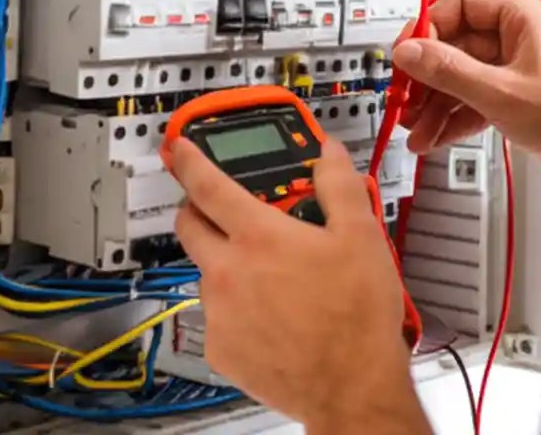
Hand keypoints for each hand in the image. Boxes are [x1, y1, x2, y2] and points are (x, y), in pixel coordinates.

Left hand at [170, 138, 431, 433]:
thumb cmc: (358, 318)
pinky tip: (271, 316)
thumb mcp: (362, 237)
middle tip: (224, 211)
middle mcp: (228, 272)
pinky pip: (217, 317)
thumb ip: (339, 186)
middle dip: (198, 210)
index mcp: (259, 237)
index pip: (207, 185)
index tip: (178, 150)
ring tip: (270, 277)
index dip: (188, 161)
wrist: (352, 389)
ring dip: (225, 264)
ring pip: (206, 273)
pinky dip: (236, 309)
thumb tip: (328, 156)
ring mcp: (219, 313)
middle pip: (189, 226)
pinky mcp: (220, 349)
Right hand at [393, 0, 540, 179]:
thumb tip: (411, 52)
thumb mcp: (497, 91)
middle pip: (458, 45)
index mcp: (523, 18)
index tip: (409, 52)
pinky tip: (437, 135)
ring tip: (417, 127)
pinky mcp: (519, 96)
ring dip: (437, 103)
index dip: (430, 26)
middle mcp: (521, 37)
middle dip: (429, 76)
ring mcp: (520, 68)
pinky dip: (456, 116)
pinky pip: (476, 97)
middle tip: (407, 96)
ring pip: (464, 76)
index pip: (462, 3)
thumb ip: (447, 71)